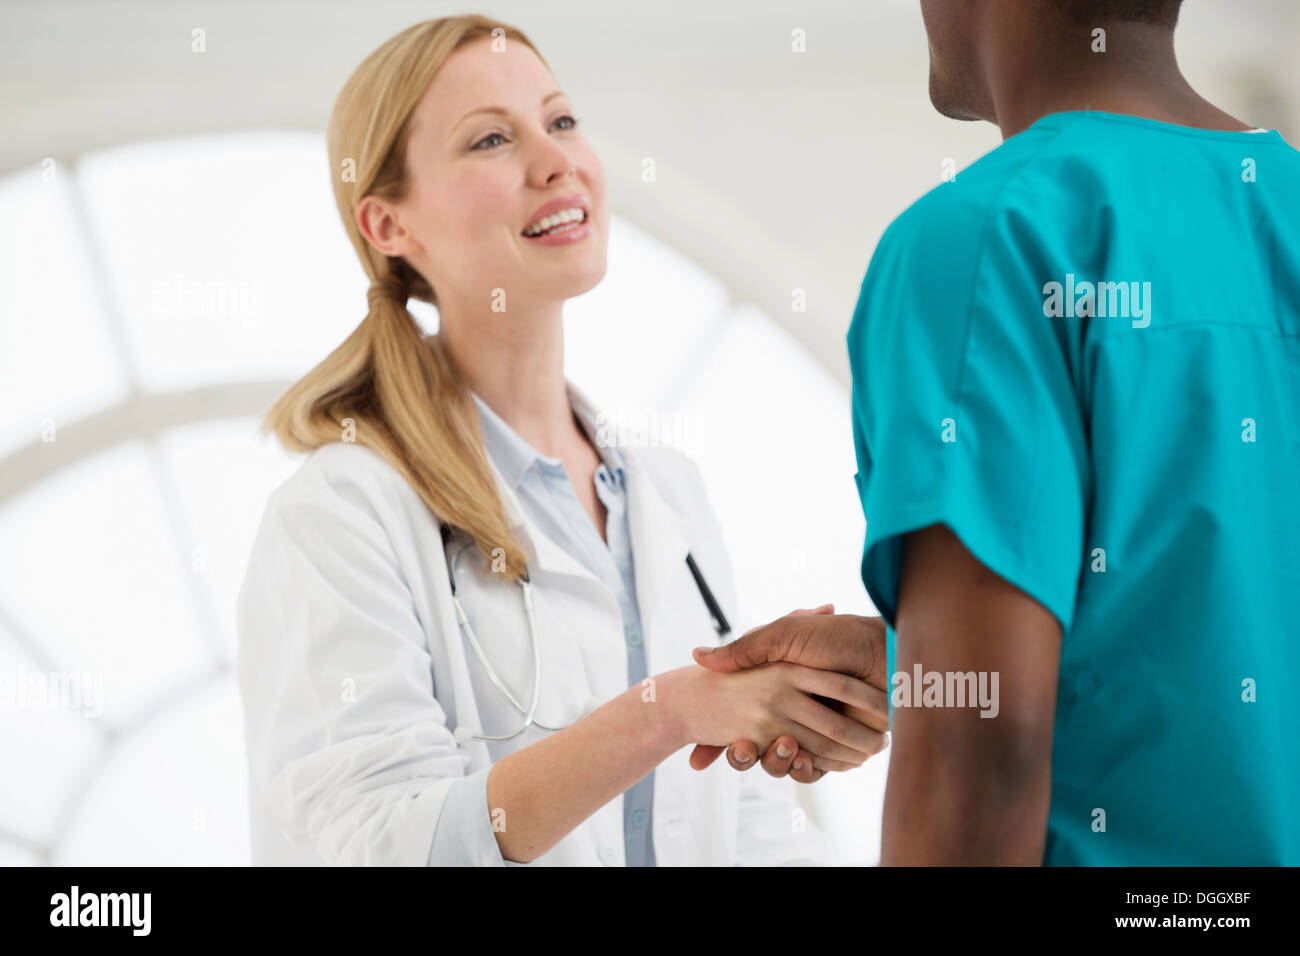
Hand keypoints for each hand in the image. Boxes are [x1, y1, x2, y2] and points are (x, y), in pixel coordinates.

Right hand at [689, 608, 889, 781]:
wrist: (889, 654)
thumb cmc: (839, 637)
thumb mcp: (783, 634)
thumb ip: (745, 648)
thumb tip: (698, 656)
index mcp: (783, 682)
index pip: (743, 713)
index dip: (722, 735)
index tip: (710, 745)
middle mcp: (798, 707)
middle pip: (759, 743)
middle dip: (744, 753)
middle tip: (739, 747)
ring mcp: (819, 731)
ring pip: (783, 760)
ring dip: (774, 762)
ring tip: (768, 750)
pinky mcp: (841, 751)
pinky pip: (815, 769)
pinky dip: (805, 769)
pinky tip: (798, 758)